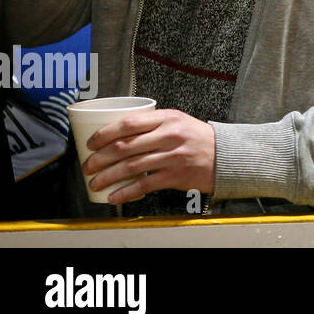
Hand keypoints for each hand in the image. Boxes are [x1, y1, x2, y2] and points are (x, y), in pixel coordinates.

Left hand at [82, 109, 215, 204]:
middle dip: (100, 158)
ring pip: (130, 166)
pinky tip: (113, 196)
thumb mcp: (178, 122)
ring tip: (95, 182)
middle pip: (125, 146)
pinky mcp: (175, 176)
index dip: (104, 134)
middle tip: (87, 165)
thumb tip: (119, 134)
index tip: (90, 143)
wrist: (226, 155)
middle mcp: (169, 135)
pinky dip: (125, 192)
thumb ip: (153, 124)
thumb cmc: (198, 138)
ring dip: (107, 176)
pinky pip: (143, 184)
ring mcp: (173, 156)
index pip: (128, 123)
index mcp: (167, 118)